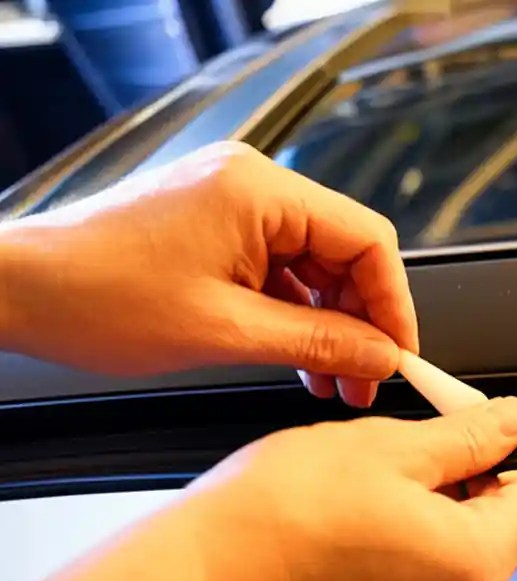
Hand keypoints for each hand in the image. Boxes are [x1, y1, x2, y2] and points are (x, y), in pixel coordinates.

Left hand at [0, 141, 417, 406]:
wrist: (17, 291)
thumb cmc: (95, 296)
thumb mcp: (224, 332)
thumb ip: (317, 343)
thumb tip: (379, 357)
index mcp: (260, 191)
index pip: (367, 239)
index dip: (393, 303)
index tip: (399, 353)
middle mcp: (252, 184)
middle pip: (345, 252)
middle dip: (361, 321)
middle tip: (366, 379)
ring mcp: (232, 202)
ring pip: (314, 265)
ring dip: (328, 325)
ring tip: (333, 381)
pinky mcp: (216, 224)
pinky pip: (279, 268)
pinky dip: (294, 313)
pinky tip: (299, 358)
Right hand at [180, 397, 516, 580]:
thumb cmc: (278, 516)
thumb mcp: (391, 447)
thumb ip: (470, 435)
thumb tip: (514, 421)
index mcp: (476, 559)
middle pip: (506, 525)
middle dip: (486, 474)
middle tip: (449, 428)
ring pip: (463, 548)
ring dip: (447, 504)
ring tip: (388, 470)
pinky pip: (427, 576)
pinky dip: (417, 538)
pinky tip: (369, 511)